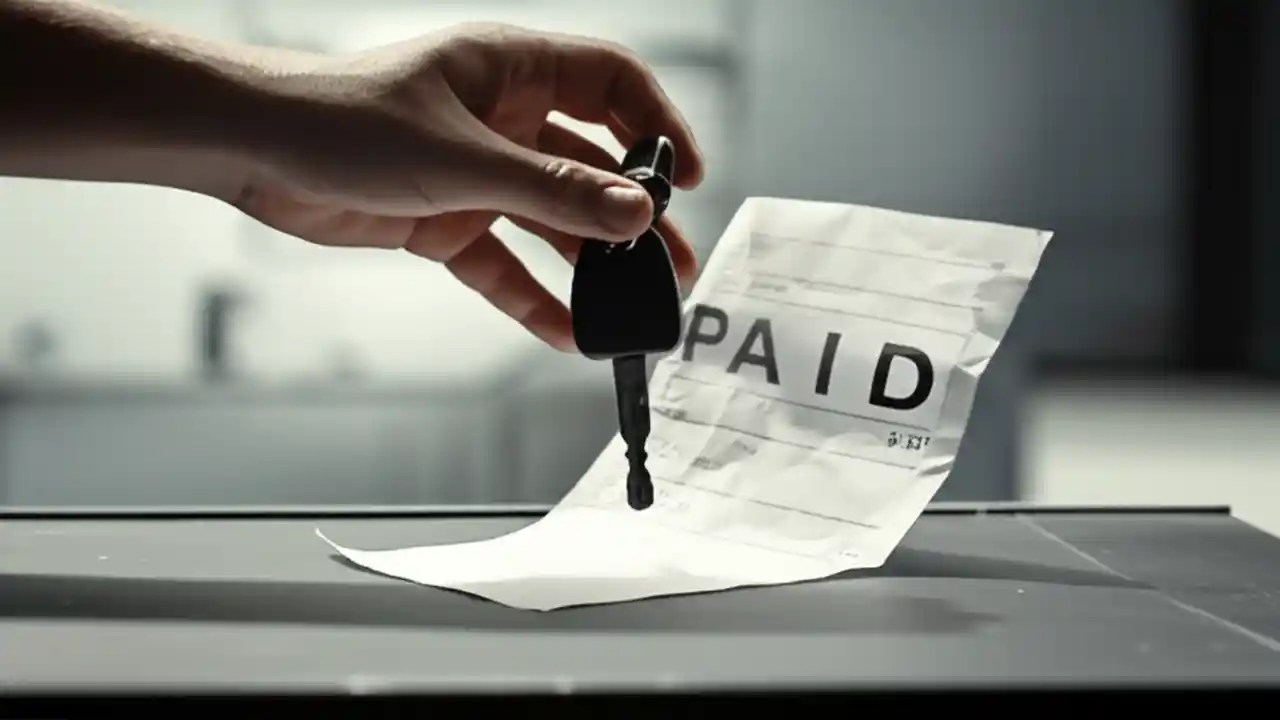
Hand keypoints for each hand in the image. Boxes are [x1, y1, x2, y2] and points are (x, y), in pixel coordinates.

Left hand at [233, 23, 704, 351]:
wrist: (254, 151)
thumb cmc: (344, 119)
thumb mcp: (465, 159)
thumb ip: (555, 191)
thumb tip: (636, 213)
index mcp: (510, 69)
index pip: (610, 82)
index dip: (656, 123)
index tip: (686, 175)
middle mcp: (500, 117)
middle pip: (591, 162)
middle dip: (632, 212)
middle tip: (671, 258)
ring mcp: (475, 171)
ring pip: (551, 219)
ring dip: (590, 261)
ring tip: (632, 303)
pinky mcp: (445, 220)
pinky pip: (502, 263)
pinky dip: (529, 296)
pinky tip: (561, 331)